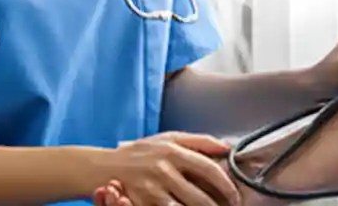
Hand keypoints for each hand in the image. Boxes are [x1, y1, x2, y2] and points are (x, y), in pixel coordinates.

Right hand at [94, 158, 272, 205]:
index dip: (227, 185)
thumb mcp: (168, 139)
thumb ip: (199, 141)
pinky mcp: (140, 204)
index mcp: (173, 151)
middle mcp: (163, 170)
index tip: (236, 196)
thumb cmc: (140, 153)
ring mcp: (151, 190)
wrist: (102, 167)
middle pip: (200, 198)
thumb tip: (228, 146)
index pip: (209, 170)